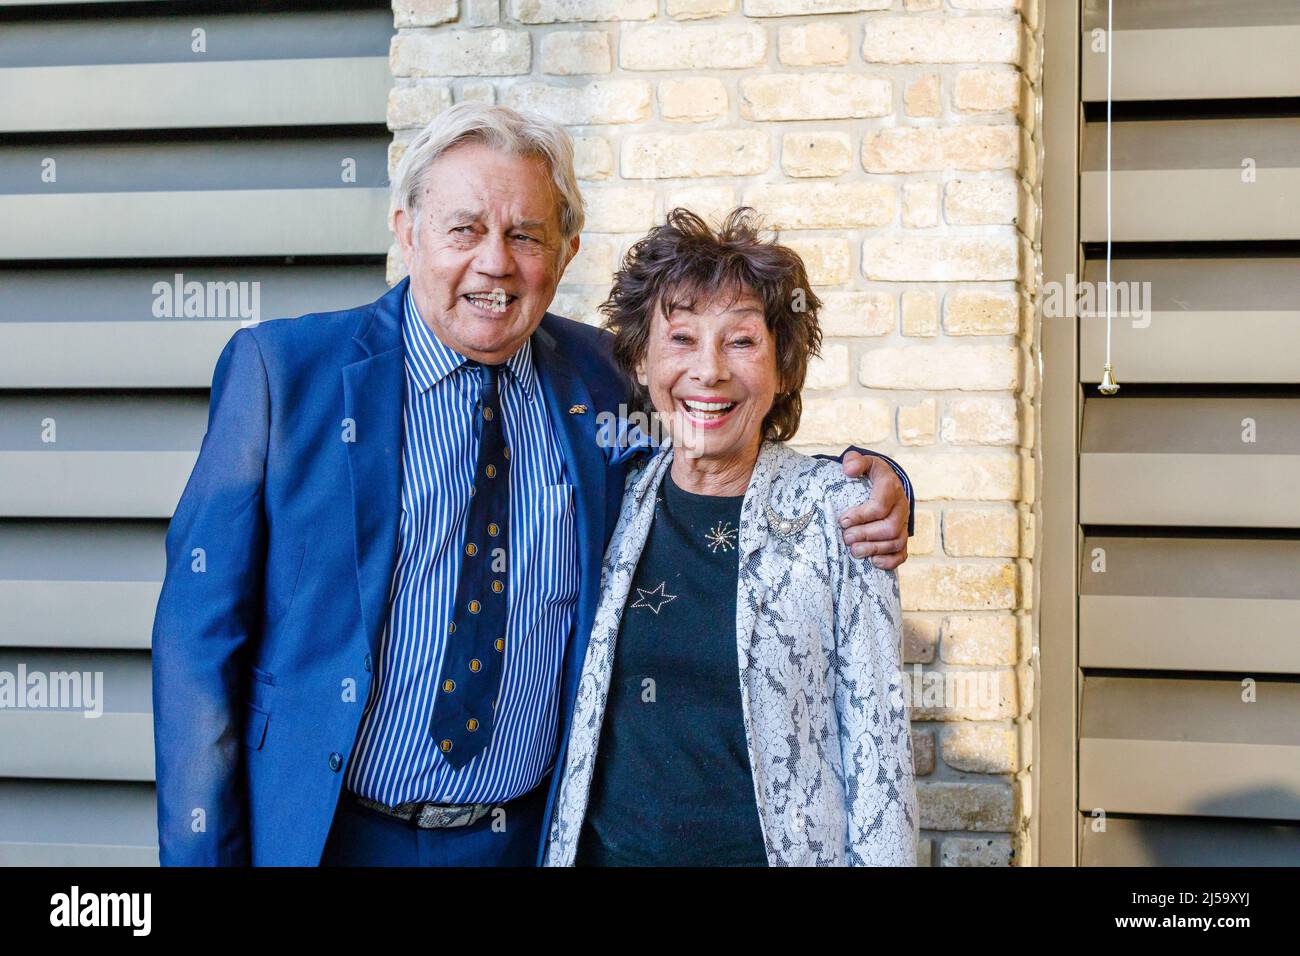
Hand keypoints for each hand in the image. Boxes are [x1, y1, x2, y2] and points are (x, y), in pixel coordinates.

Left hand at [838, 451, 909, 569]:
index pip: (880, 505)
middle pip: (890, 527)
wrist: (887, 484)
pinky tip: (873, 562)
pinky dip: (889, 561)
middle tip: (846, 538)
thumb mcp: (864, 462)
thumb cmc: (869, 475)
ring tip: (854, 551)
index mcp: (891, 487)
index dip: (861, 516)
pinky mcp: (903, 536)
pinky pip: (903, 553)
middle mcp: (901, 506)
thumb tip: (848, 470)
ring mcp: (904, 523)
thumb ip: (855, 461)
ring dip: (874, 549)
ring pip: (896, 541)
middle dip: (866, 535)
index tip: (843, 520)